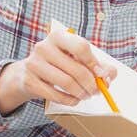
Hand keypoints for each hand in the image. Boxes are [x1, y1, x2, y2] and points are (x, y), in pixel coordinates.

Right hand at [0, 26, 115, 111]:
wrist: (26, 74)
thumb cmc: (57, 64)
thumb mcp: (75, 58)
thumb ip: (97, 65)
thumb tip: (110, 74)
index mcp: (58, 36)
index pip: (81, 47)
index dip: (94, 63)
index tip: (102, 75)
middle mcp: (44, 47)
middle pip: (76, 69)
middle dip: (91, 84)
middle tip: (96, 91)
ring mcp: (34, 64)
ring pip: (67, 83)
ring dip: (81, 93)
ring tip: (86, 95)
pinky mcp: (29, 81)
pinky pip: (55, 95)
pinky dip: (70, 100)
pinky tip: (74, 100)